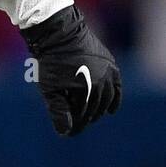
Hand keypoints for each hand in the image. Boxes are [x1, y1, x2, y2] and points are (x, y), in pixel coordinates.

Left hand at [21, 4, 120, 136]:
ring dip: (98, 110)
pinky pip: (116, 85)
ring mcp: (109, 71)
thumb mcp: (50, 88)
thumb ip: (58, 111)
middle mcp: (103, 81)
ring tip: (90, 117)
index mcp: (88, 89)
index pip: (84, 115)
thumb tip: (65, 132)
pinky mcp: (110, 63)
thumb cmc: (51, 61)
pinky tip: (111, 110)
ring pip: (107, 98)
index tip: (68, 134)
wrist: (59, 32)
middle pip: (95, 108)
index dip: (76, 126)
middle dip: (85, 119)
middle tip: (77, 126)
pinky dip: (114, 99)